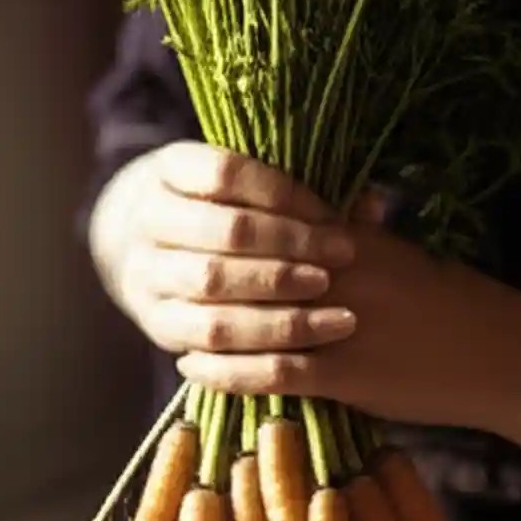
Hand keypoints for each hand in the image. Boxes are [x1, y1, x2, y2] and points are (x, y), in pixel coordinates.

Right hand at [89, 141, 365, 353]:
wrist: (147, 251)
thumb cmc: (217, 213)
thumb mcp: (240, 191)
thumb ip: (297, 197)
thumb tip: (376, 205)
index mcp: (168, 170)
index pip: (227, 174)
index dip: (283, 196)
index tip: (332, 216)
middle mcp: (145, 218)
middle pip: (224, 231)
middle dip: (289, 247)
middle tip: (342, 260)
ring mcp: (144, 272)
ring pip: (215, 286)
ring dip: (280, 298)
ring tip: (335, 312)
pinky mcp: (154, 321)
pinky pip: (207, 339)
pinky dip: (258, 344)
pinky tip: (303, 351)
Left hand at [175, 210, 520, 431]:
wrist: (496, 351)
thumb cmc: (447, 303)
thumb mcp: (402, 257)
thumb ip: (365, 233)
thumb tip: (354, 204)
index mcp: (345, 241)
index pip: (267, 227)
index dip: (221, 235)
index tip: (188, 238)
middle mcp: (334, 276)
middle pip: (246, 271)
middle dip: (202, 277)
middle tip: (164, 282)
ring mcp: (336, 326)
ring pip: (248, 322)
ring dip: (203, 328)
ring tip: (172, 329)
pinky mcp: (344, 375)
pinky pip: (268, 374)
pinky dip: (224, 373)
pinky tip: (194, 370)